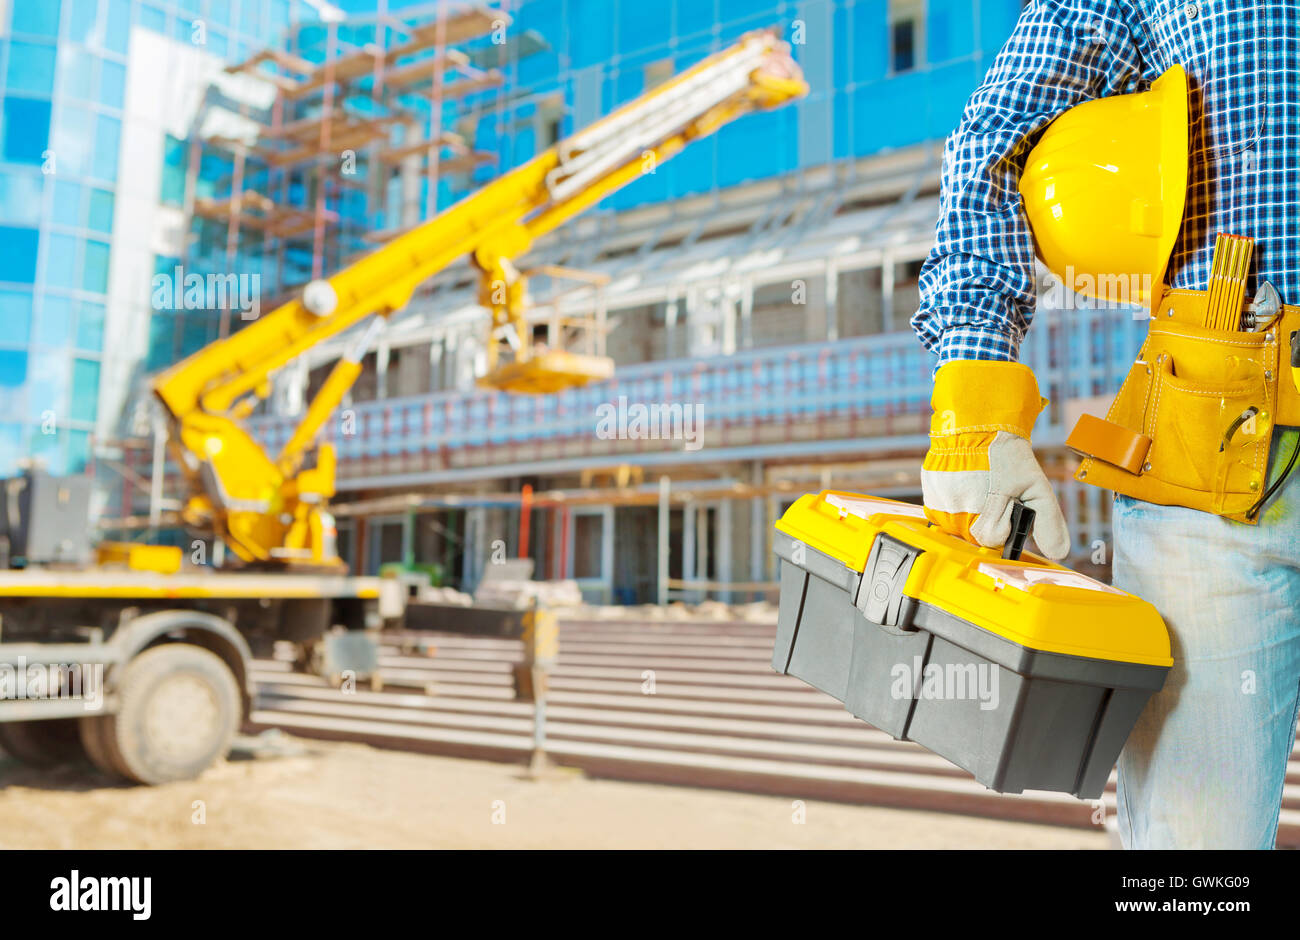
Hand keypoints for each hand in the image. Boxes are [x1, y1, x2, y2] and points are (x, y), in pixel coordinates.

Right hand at [921, 360, 1070, 560]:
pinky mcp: (928, 492)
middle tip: (994, 488)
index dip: (1007, 520)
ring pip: (959, 521)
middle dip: (989, 513)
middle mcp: (957, 520)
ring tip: (980, 481)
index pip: (997, 539)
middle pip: (977, 533)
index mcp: (983, 523)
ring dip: (971, 506)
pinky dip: (955, 497)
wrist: (976, 422)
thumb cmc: (1007, 456)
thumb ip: (1049, 522)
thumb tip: (1057, 554)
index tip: (1009, 500)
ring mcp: (939, 506)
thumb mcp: (1037, 488)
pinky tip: (965, 479)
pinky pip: (943, 507)